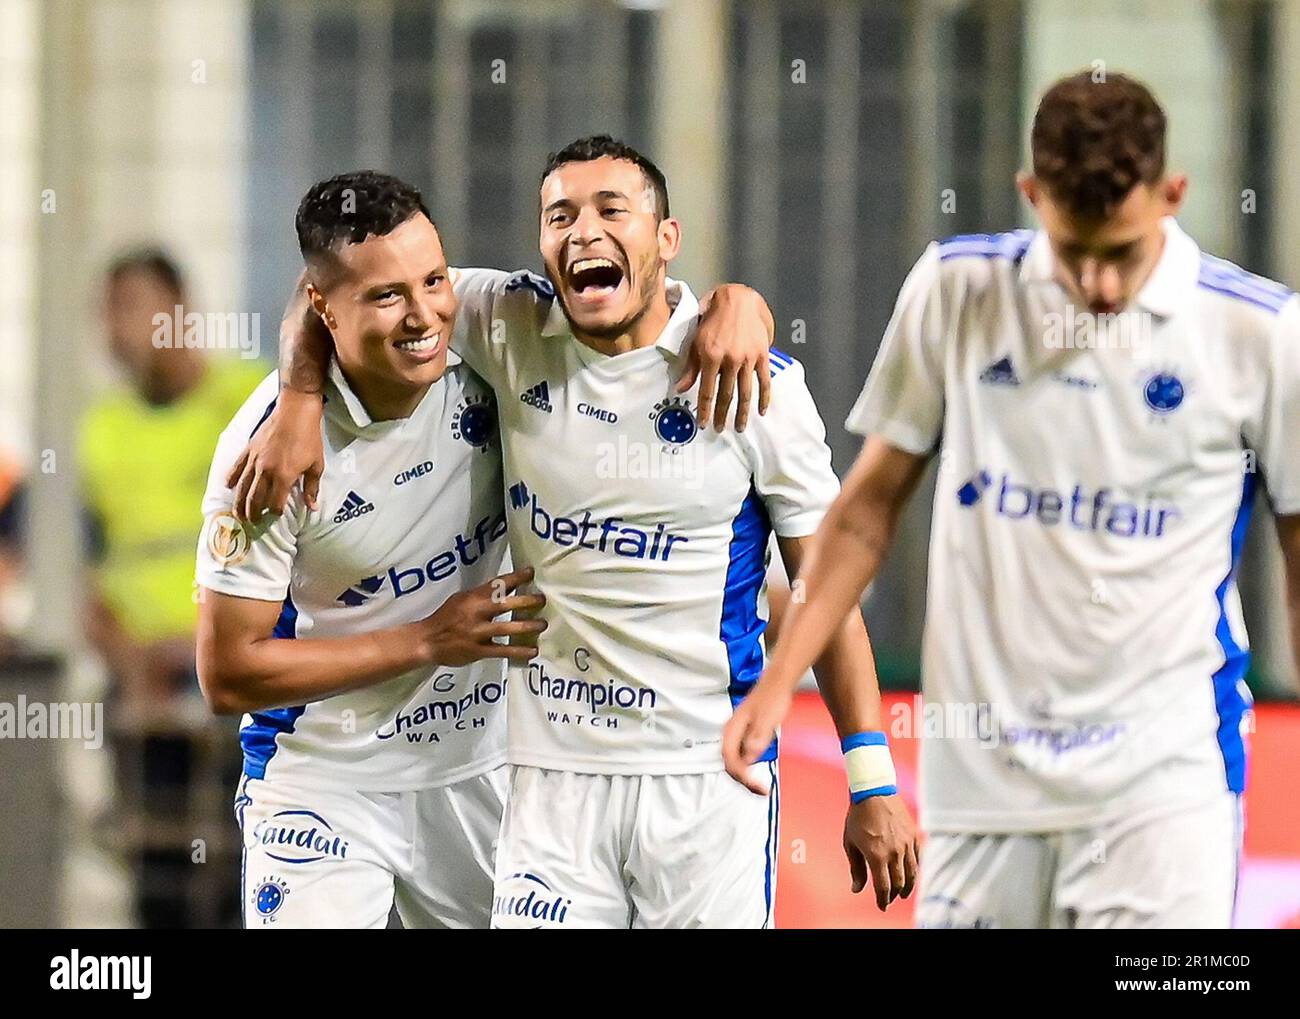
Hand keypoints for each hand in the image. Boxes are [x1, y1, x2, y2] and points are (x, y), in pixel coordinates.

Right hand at [224, 388, 324, 521]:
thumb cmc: (309, 438)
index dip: (274, 513)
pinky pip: (236, 467)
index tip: (274, 517)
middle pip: (254, 499)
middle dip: (253, 514)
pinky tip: (228, 487)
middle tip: (252, 524)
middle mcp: (265, 470)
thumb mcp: (316, 464)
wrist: (295, 410)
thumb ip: (311, 488)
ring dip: (239, 503)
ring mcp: (254, 460)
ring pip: (242, 487)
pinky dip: (231, 478)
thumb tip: (312, 507)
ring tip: (238, 515)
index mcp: (284, 476)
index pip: (275, 503)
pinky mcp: (248, 449)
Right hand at [413, 566, 546, 665]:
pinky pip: (502, 651)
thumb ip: (481, 595)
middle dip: (527, 601)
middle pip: (505, 604)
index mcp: (473, 597)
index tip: (531, 572)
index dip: (516, 577)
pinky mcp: (478, 650)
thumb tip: (506, 587)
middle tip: (542, 600)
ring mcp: (477, 632)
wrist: (427, 641)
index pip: (497, 584)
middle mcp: (476, 613)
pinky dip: (519, 651)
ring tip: (542, 624)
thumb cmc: (446, 617)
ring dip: (528, 626)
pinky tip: (533, 651)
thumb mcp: (461, 599)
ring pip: (507, 628)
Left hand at [677, 284, 773, 430]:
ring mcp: (748, 358)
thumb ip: (691, 367)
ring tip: (739, 427)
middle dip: (722, 415)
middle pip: (726, 395)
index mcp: (711, 356)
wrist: (738, 300)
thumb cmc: (713, 320)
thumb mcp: (696, 341)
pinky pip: (764, 381)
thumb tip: (680, 388)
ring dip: (742, 413)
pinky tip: (761, 411)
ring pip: (745, 393)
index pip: (706, 390)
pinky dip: (764, 398)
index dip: (704, 409)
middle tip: (719, 429)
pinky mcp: (762, 355)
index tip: (703, 423)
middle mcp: (730, 359)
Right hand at [721, 677, 792, 793]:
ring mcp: (738, 734)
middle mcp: (732, 733)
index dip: (743, 777)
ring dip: (745, 776)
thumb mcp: (766, 720)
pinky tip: (758, 771)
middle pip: (730, 764)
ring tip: (759, 786)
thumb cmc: (772, 697)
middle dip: (743, 781)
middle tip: (760, 791)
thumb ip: (756, 739)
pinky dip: (749, 767)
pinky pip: (742, 755)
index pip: (731, 760)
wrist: (777, 683)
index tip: (757, 786)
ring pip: (735, 761)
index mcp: (732, 730)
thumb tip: (748, 759)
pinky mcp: (745, 734)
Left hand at [844, 794, 918, 910]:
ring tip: (902, 892)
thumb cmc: (858, 817)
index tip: (882, 906)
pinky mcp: (913, 835)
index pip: (883, 887)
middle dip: (894, 894)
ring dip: (907, 886)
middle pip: (898, 882)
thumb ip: (856, 868)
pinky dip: (915, 869)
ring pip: (911, 873)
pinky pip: (918, 858)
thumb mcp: (850, 843)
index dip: (883, 900)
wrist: (873, 791)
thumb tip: (857, 889)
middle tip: (889, 899)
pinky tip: (910, 873)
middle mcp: (894, 852)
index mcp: (877, 855)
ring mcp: (906, 843)